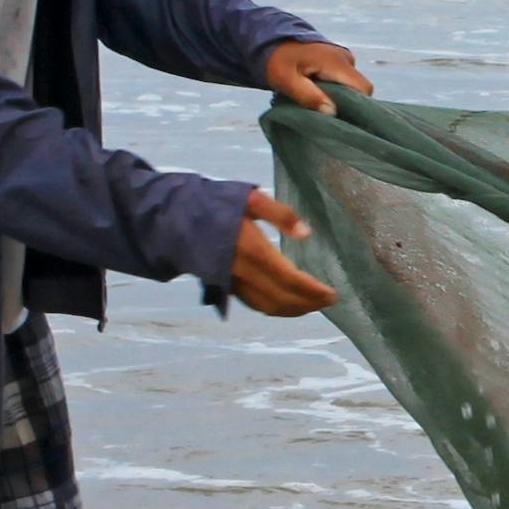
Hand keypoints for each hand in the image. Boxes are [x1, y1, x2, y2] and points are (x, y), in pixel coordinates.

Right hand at [228, 194, 336, 317]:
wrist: (175, 217)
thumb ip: (280, 214)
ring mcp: (232, 282)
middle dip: (309, 304)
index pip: (288, 279)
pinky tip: (289, 304)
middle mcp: (241, 272)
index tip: (333, 293)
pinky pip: (254, 304)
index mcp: (251, 249)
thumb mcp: (250, 198)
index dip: (312, 290)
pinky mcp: (225, 285)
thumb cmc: (217, 202)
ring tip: (316, 305)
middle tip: (331, 301)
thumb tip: (307, 233)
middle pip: (281, 298)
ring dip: (294, 310)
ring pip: (267, 307)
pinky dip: (275, 309)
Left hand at [259, 40, 371, 111]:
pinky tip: (317, 91)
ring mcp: (344, 58)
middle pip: (359, 89)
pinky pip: (345, 80)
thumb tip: (332, 112)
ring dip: (338, 96)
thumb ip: (309, 96)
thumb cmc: (278, 61)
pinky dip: (335, 89)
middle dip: (345, 103)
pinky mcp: (339, 61)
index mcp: (336, 62)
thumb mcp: (286, 81)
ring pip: (352, 86)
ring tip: (315, 98)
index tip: (337, 116)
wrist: (272, 40)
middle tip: (321, 110)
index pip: (364, 89)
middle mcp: (346, 58)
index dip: (356, 106)